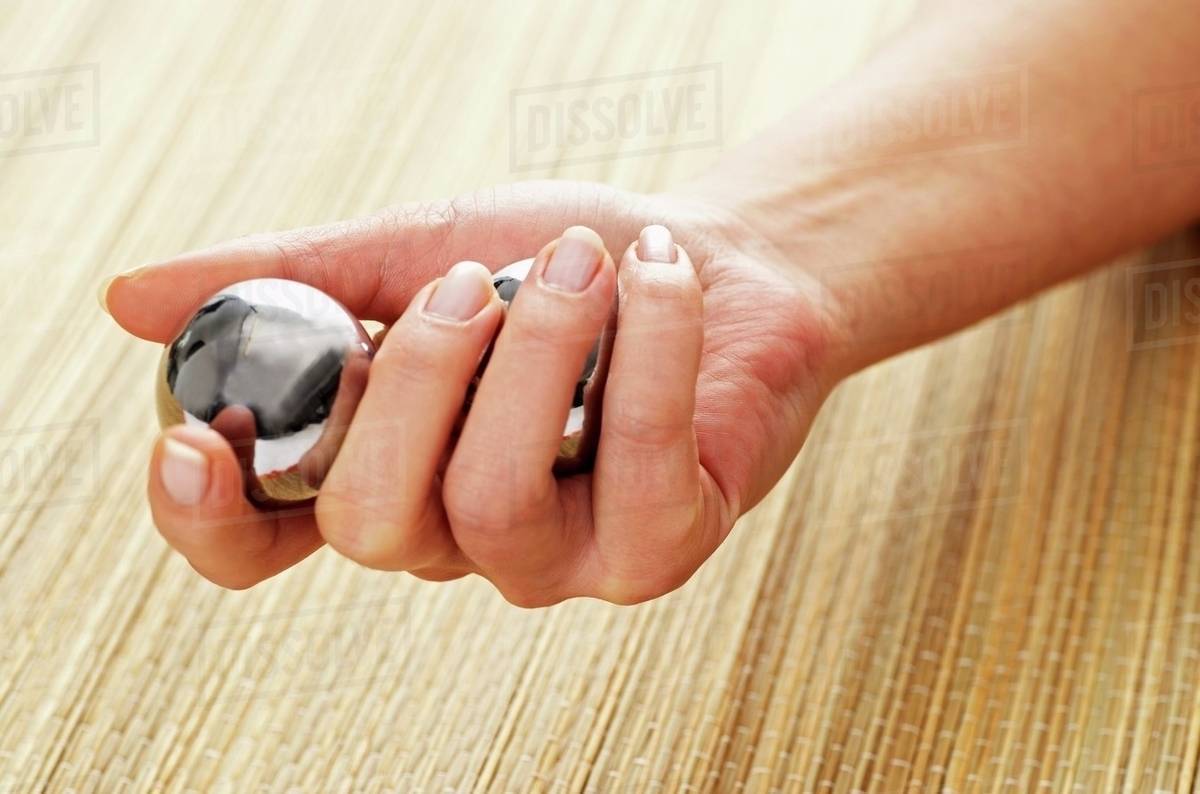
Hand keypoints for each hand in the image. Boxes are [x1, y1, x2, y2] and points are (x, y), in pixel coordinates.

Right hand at [102, 181, 839, 604]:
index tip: (199, 436)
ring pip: (492, 498)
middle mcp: (454, 536)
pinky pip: (635, 463)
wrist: (715, 257)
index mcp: (381, 468)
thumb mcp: (422, 248)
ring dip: (538, 348)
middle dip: (418, 379)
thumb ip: (294, 279)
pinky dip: (649, 344)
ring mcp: (556, 558)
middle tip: (474, 280)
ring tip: (585, 258)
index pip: (261, 541)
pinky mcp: (657, 549)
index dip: (210, 516)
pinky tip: (661, 275)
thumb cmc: (562, 261)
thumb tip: (130, 300)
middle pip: (371, 521)